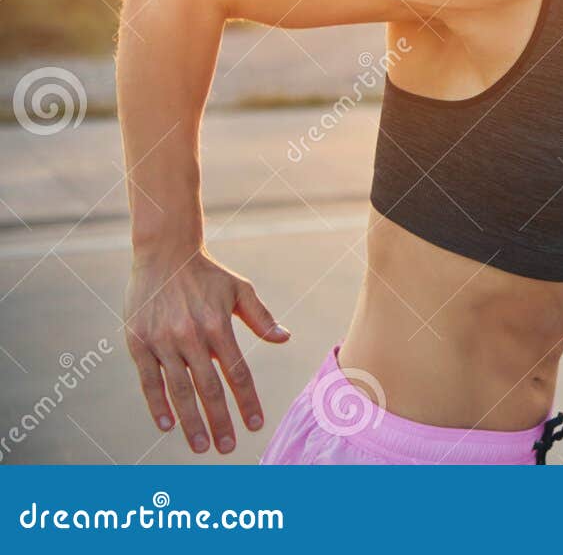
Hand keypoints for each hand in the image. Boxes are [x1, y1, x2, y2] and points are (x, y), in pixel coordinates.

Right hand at [123, 247, 290, 454]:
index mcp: (218, 326)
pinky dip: (157, 404)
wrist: (164, 253)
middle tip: (227, 449)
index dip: (246, 401)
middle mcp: (190, 336)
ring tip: (200, 446)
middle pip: (208, 389)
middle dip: (219, 421)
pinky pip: (149, 379)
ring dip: (189, 421)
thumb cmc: (207, 274)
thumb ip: (261, 317)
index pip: (237, 373)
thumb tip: (285, 339)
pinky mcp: (137, 342)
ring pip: (178, 390)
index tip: (255, 425)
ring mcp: (162, 341)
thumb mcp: (240, 289)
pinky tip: (166, 425)